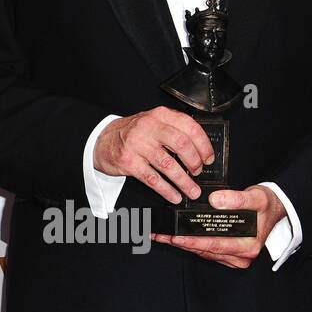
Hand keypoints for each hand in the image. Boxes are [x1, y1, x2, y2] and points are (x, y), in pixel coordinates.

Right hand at [93, 106, 213, 203]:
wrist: (102, 140)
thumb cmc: (133, 133)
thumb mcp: (153, 123)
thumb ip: (174, 129)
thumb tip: (201, 149)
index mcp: (160, 115)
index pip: (189, 127)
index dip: (203, 145)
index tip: (208, 158)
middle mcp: (149, 127)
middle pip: (181, 145)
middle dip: (195, 163)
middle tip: (198, 173)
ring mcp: (137, 144)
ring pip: (168, 165)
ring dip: (184, 181)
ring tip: (192, 191)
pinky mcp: (129, 162)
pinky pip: (153, 179)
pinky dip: (167, 190)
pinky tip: (174, 196)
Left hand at [151, 186, 287, 269]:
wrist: (273, 209)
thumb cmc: (265, 205)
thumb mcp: (256, 198)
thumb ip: (237, 199)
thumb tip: (215, 201)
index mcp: (248, 246)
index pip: (215, 245)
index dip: (194, 242)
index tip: (176, 237)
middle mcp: (240, 255)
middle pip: (205, 251)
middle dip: (181, 243)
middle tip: (161, 236)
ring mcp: (233, 256)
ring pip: (202, 252)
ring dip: (182, 244)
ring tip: (163, 236)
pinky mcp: (226, 253)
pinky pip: (205, 250)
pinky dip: (190, 243)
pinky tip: (176, 236)